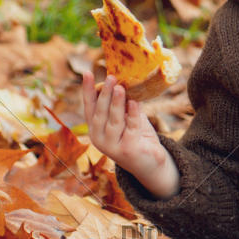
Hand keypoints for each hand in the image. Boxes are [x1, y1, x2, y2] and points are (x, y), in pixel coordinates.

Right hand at [81, 71, 178, 198]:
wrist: (151, 165)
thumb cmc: (138, 139)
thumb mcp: (129, 120)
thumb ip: (125, 106)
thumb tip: (125, 83)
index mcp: (96, 129)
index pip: (89, 107)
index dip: (87, 90)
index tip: (87, 73)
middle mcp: (99, 139)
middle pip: (100, 113)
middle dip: (104, 93)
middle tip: (110, 77)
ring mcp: (112, 146)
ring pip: (113, 120)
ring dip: (116, 102)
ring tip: (120, 87)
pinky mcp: (128, 150)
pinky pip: (131, 128)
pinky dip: (132, 114)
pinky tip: (134, 102)